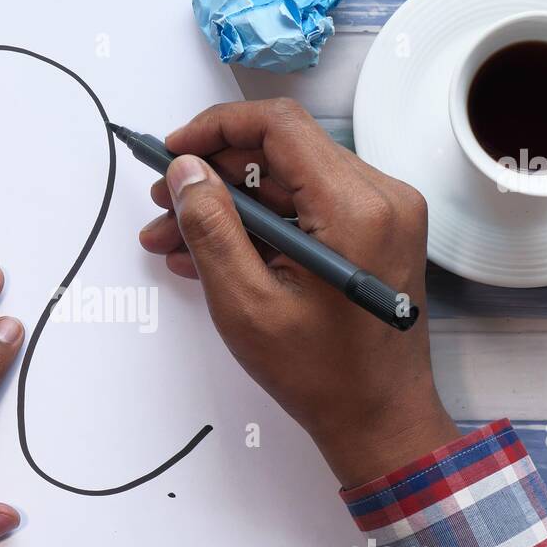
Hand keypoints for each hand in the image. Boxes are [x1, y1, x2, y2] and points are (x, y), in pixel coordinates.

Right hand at [138, 99, 456, 486]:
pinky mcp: (376, 232)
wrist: (381, 419)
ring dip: (232, 204)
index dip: (216, 129)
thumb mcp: (246, 304)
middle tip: (163, 205)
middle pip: (283, 152)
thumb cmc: (321, 376)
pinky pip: (309, 208)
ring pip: (291, 181)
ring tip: (175, 238)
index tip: (172, 152)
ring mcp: (384, 214)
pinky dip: (262, 225)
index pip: (278, 127)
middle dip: (214, 175)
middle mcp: (381, 197)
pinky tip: (213, 253)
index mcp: (355, 208)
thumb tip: (186, 171)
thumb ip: (211, 228)